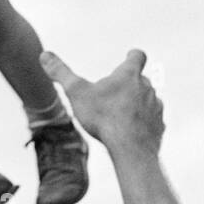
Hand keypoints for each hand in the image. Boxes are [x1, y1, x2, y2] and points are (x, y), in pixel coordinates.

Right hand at [40, 48, 164, 155]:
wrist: (130, 148)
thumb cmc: (104, 117)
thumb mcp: (76, 92)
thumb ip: (61, 73)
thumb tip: (44, 55)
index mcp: (129, 75)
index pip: (138, 56)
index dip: (133, 56)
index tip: (129, 56)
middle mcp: (147, 87)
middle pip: (141, 79)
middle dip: (129, 84)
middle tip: (115, 93)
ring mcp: (155, 107)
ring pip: (148, 100)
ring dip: (137, 104)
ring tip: (121, 115)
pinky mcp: (159, 126)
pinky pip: (152, 121)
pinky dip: (142, 123)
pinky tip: (131, 132)